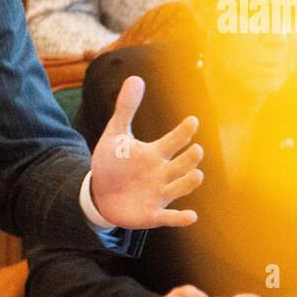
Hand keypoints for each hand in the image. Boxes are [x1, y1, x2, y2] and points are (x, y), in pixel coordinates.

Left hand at [90, 76, 204, 228]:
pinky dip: (180, 217)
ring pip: (180, 187)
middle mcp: (163, 173)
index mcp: (156, 153)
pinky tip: (190, 216)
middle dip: (189, 158)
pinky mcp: (152, 213)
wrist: (99, 192)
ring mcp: (160, 194)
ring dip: (189, 183)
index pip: (174, 140)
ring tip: (197, 174)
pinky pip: (169, 216)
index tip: (192, 121)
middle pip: (181, 164)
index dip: (183, 132)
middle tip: (196, 150)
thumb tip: (135, 78)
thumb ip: (125, 108)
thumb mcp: (115, 134)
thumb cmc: (113, 162)